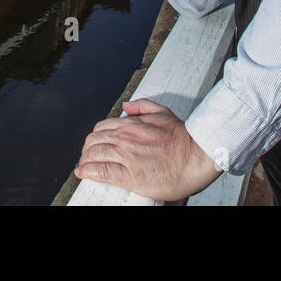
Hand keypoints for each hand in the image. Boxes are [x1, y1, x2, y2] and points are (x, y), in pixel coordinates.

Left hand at [75, 99, 223, 200]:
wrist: (197, 155)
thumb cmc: (184, 139)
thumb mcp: (163, 112)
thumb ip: (143, 106)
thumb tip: (127, 105)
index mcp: (131, 124)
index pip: (102, 129)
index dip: (95, 138)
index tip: (94, 146)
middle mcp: (125, 137)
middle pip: (93, 141)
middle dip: (87, 150)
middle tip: (87, 158)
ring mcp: (125, 155)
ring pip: (93, 154)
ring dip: (84, 161)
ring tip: (83, 167)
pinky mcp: (128, 175)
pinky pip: (100, 171)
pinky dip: (88, 172)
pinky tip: (84, 174)